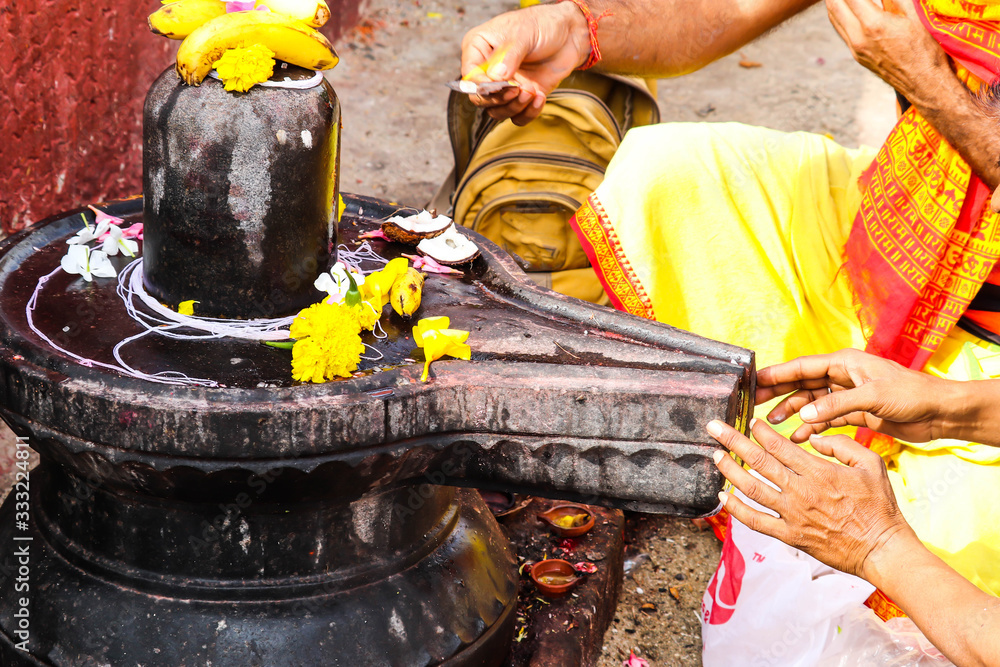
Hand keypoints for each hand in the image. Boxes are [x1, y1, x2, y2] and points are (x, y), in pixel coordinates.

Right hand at [460, 3, 589, 124]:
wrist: (570, 33)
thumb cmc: (543, 24)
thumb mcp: (523, 33)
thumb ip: (509, 56)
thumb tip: (496, 77)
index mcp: (479, 48)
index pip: (470, 75)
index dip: (481, 85)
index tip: (500, 85)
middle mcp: (488, 70)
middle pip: (480, 99)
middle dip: (499, 99)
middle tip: (517, 89)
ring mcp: (505, 85)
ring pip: (497, 111)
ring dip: (514, 107)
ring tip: (531, 91)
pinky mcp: (522, 97)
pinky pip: (518, 116)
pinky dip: (528, 113)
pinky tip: (540, 97)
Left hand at [708, 419, 909, 580]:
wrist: (881, 550)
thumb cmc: (879, 507)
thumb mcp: (871, 464)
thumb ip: (842, 445)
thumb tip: (814, 437)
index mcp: (819, 471)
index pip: (779, 445)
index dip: (759, 431)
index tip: (749, 421)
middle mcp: (801, 491)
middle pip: (759, 462)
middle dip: (733, 441)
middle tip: (714, 428)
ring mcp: (793, 515)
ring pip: (752, 488)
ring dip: (730, 471)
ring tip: (715, 456)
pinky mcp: (790, 536)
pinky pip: (756, 522)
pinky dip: (736, 509)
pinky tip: (723, 498)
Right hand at [756, 348, 948, 442]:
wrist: (940, 413)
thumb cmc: (911, 395)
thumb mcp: (872, 397)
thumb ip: (836, 406)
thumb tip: (803, 414)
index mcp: (845, 363)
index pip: (803, 366)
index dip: (778, 373)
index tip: (755, 380)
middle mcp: (844, 377)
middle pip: (803, 383)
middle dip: (779, 393)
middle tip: (755, 402)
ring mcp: (849, 395)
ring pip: (812, 402)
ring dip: (794, 412)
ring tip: (773, 424)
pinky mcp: (856, 413)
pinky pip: (826, 418)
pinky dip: (812, 427)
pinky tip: (799, 437)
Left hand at [825, 0, 949, 103]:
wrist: (923, 84)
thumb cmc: (926, 48)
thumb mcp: (914, 16)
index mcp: (873, 24)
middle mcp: (858, 38)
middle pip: (835, 5)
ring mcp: (855, 49)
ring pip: (834, 19)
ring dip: (834, 2)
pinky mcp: (857, 56)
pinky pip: (841, 30)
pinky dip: (839, 15)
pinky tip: (844, 7)